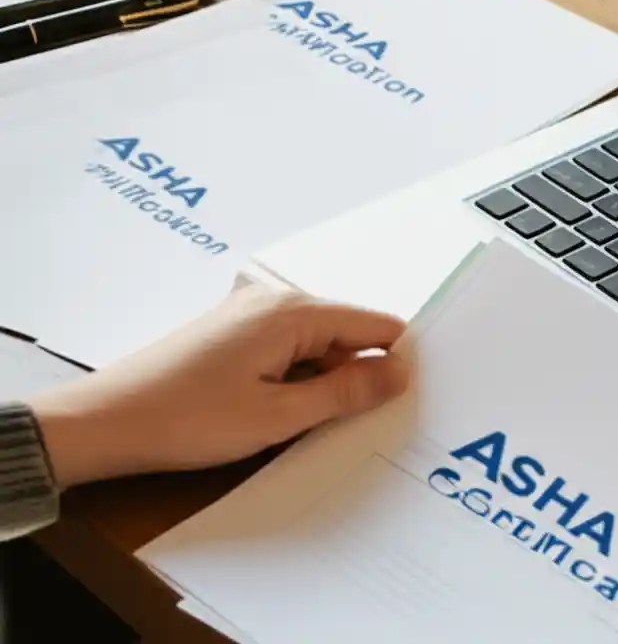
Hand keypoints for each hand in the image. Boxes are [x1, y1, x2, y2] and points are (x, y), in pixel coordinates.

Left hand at [30, 287, 410, 486]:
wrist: (105, 422)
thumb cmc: (188, 419)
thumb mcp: (280, 415)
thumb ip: (348, 392)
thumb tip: (401, 372)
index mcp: (294, 312)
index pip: (376, 326)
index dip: (396, 362)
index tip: (404, 402)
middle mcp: (274, 301)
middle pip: (347, 335)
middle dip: (358, 376)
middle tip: (349, 424)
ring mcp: (249, 314)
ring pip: (315, 347)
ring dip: (321, 383)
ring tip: (301, 424)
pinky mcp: (232, 334)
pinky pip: (286, 352)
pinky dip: (293, 381)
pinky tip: (275, 414)